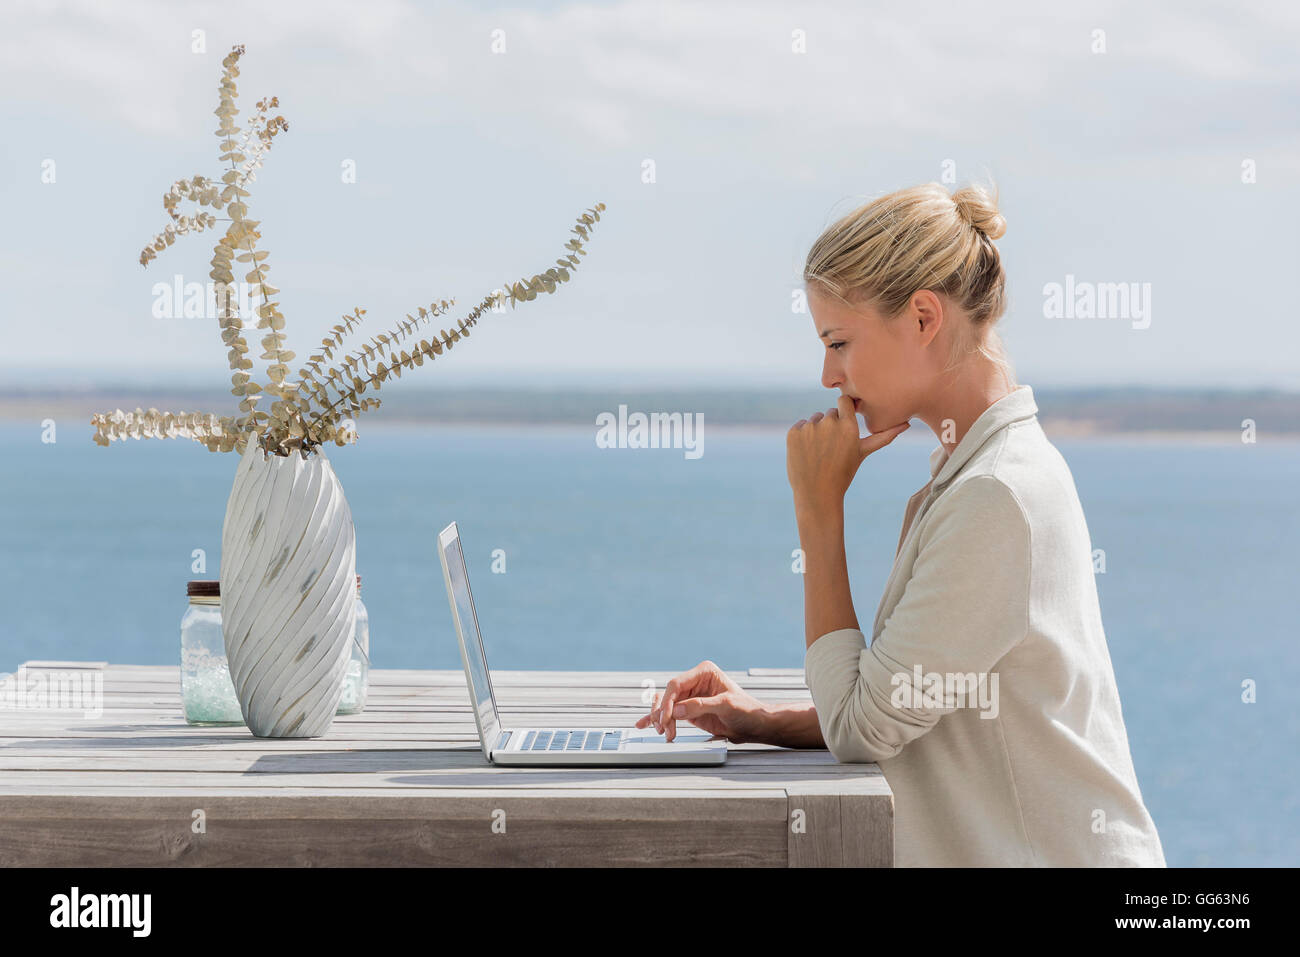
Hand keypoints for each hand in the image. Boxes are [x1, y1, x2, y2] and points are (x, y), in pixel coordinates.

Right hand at [635, 660, 769, 743]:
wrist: (754, 725)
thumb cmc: (746, 710)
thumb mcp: (726, 705)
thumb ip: (701, 706)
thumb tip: (677, 710)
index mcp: (704, 672)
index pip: (677, 684)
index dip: (667, 701)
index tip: (666, 718)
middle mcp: (695, 682)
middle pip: (668, 694)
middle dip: (662, 712)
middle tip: (663, 728)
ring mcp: (691, 696)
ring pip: (666, 704)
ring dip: (660, 718)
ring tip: (662, 731)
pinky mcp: (689, 710)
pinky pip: (670, 713)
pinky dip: (658, 718)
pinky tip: (644, 723)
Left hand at [786, 394, 908, 515]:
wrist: (817, 494)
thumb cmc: (843, 473)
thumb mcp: (863, 452)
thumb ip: (884, 436)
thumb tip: (907, 424)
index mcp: (848, 426)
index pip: (844, 401)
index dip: (844, 411)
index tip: (844, 423)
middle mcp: (829, 422)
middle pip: (830, 412)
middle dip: (831, 426)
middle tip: (832, 448)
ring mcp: (810, 427)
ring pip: (815, 419)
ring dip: (817, 430)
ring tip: (820, 452)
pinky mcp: (794, 432)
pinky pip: (800, 426)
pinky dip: (802, 437)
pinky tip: (807, 452)